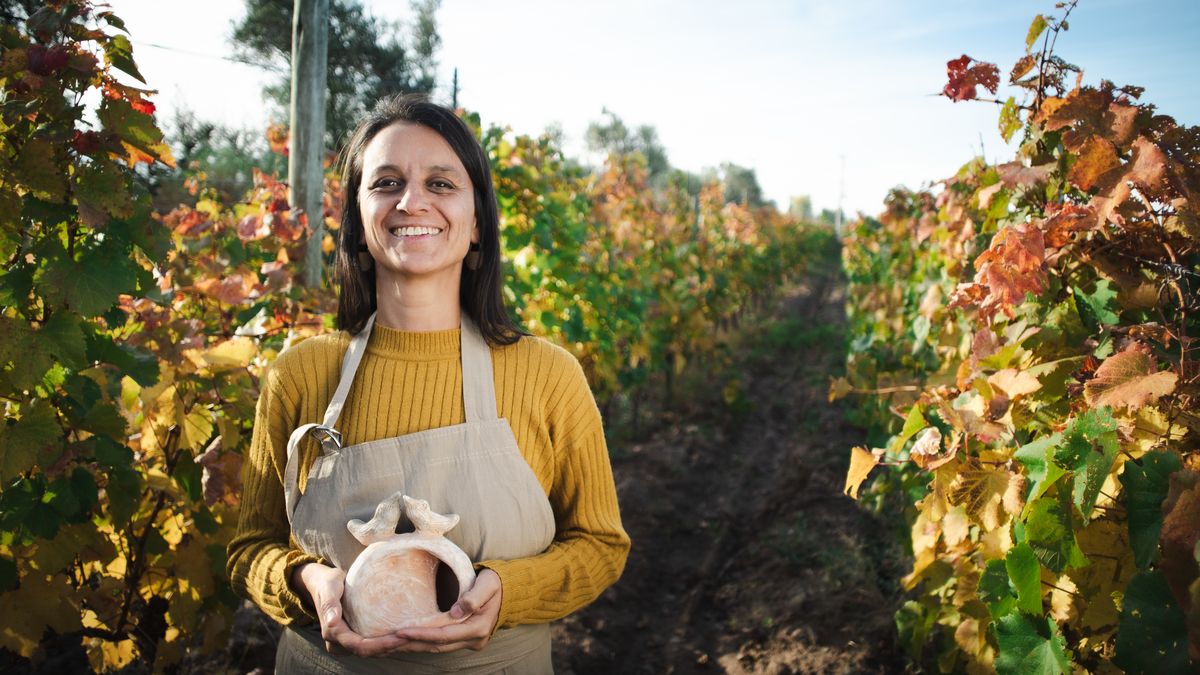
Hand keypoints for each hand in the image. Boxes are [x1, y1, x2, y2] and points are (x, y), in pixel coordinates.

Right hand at [293, 562, 408, 656]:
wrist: (321, 584)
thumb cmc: (327, 583)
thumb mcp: (328, 588)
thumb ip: (329, 604)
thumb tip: (332, 623)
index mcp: (333, 633)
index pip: (360, 646)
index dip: (381, 644)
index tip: (401, 636)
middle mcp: (338, 643)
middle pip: (368, 652)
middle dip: (391, 648)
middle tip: (415, 638)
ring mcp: (346, 643)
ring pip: (371, 652)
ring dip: (392, 647)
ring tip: (415, 638)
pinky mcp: (354, 638)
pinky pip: (372, 645)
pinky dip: (388, 643)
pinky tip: (405, 635)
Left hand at [390, 568, 502, 652]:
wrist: (509, 592)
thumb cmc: (496, 584)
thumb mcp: (489, 584)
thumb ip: (474, 596)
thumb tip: (457, 610)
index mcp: (479, 627)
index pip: (445, 634)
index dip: (422, 634)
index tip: (401, 631)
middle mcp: (473, 640)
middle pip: (437, 646)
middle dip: (411, 644)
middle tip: (386, 643)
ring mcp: (469, 642)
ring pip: (436, 648)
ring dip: (414, 646)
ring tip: (390, 645)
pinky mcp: (463, 640)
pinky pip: (439, 645)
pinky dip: (422, 643)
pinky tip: (406, 642)